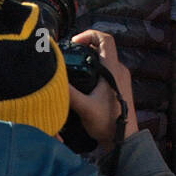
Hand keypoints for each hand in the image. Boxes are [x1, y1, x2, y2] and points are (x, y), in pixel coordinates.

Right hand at [65, 29, 138, 149]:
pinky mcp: (120, 86)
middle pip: (102, 47)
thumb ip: (68, 93)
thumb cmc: (106, 123)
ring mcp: (121, 78)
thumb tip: (52, 79)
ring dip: (89, 58)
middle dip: (85, 46)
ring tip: (73, 67)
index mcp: (113, 69)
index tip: (74, 42)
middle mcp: (119, 70)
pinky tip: (83, 81)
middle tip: (70, 55)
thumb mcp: (84, 107)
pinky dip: (94, 68)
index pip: (105, 39)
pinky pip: (106, 69)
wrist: (123, 140)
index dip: (89, 34)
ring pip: (104, 58)